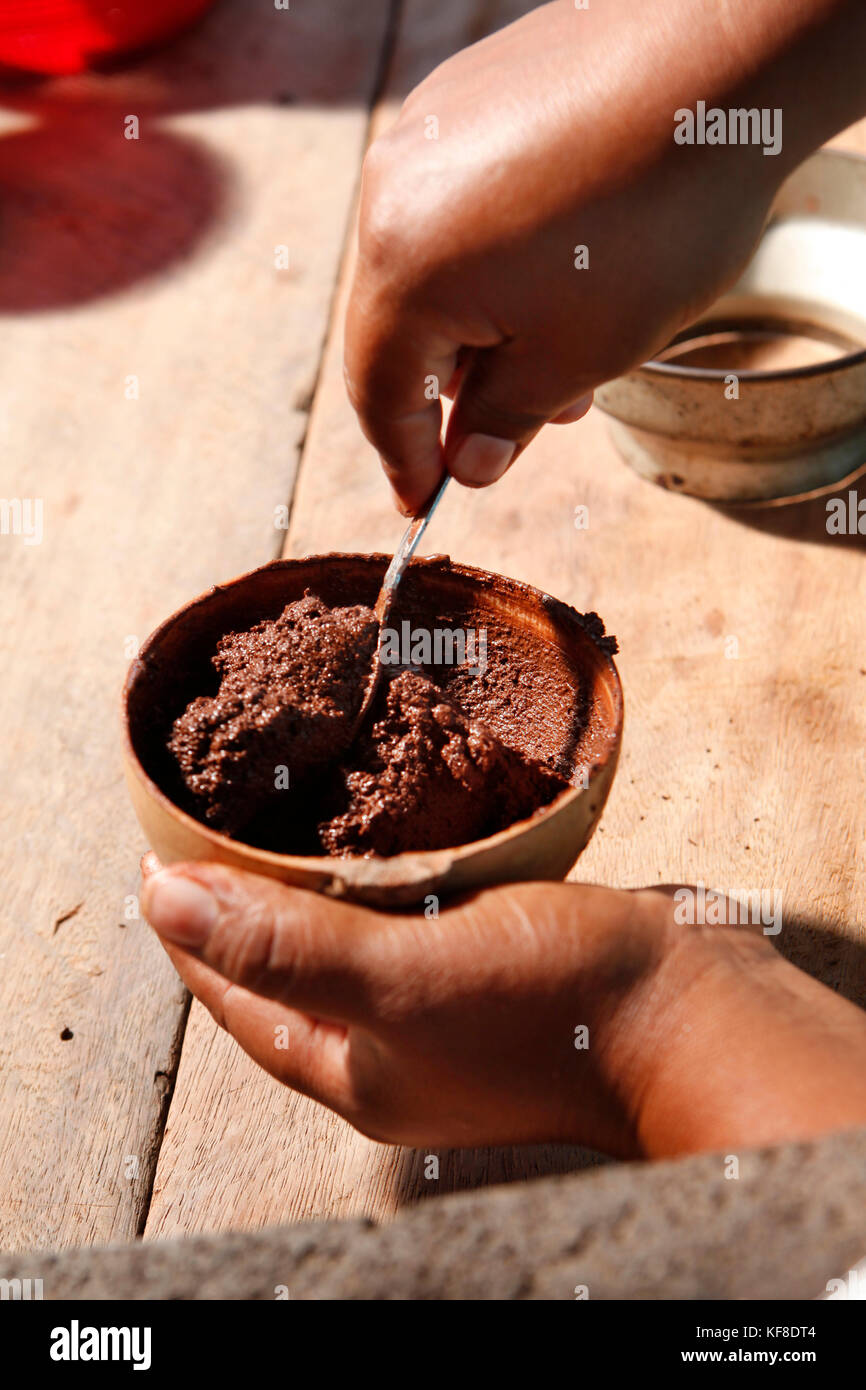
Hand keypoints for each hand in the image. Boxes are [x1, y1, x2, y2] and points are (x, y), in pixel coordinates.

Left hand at [141, 855, 865, 1155]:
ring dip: (311, 884)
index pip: (235, 995)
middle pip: (286, 968)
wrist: (689, 1011)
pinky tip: (382, 830)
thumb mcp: (402, 976)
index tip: (157, 858)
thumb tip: (162, 902)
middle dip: (245, 903)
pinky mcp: (488, 962)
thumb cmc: (549, 1006)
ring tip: (280, 816)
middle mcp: (390, 1045)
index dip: (190, 931)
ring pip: (350, 937)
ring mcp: (443, 1007)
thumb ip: (284, 945)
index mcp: (352, 1067)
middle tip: (212, 825)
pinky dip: (381, 874)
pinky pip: (409, 916)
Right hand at [345, 0, 864, 512]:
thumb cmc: (656, 216)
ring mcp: (427, 133)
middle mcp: (393, 193)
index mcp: (405, 268)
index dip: (405, 460)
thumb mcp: (580, 355)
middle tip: (519, 429)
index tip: (425, 502)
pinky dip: (492, 258)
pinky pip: (456, 204)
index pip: (380, 395)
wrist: (721, 55)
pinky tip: (561, 265)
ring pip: (431, 265)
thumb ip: (506, 420)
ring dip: (482, 325)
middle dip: (457, 391)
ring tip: (564, 346)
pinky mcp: (466, 95)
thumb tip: (468, 463)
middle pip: (399, 327)